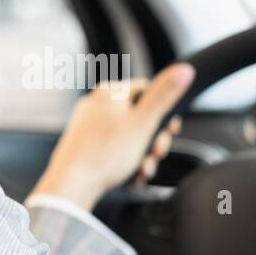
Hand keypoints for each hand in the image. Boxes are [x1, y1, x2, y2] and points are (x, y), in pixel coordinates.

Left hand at [28, 63, 195, 210]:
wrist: (71, 184)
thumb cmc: (104, 155)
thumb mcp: (143, 124)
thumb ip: (164, 96)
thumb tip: (184, 70)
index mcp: (111, 92)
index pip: (148, 90)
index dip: (164, 112)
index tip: (171, 130)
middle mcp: (97, 102)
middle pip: (140, 115)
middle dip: (154, 139)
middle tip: (157, 154)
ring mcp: (88, 122)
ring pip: (128, 134)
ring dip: (143, 153)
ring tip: (143, 169)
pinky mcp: (84, 141)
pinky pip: (113, 146)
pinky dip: (126, 159)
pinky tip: (131, 174)